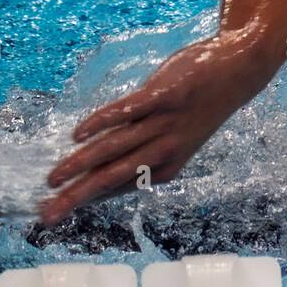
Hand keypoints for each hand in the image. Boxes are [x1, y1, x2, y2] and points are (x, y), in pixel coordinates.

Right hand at [39, 35, 276, 224]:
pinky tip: (78, 134)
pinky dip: (102, 122)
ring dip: (81, 163)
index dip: (84, 200)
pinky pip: (129, 110)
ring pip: (116, 148)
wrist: (238, 72)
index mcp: (166, 166)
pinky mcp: (166, 95)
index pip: (116, 187)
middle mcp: (166, 149)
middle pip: (113, 177)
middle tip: (48, 214)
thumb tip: (100, 170)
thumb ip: (138, 152)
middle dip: (78, 196)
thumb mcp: (173, 138)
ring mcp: (166, 123)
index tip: (53, 214)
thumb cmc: (197, 107)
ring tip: (54, 178)